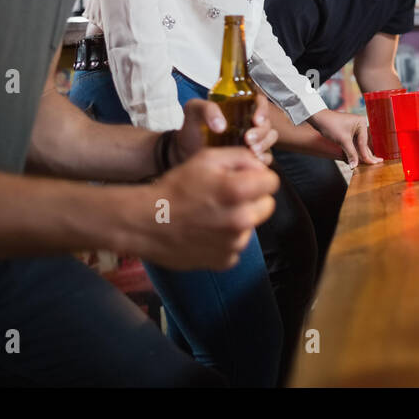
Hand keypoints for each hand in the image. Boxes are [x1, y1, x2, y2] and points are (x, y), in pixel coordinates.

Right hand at [138, 148, 277, 270]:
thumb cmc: (175, 188)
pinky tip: (206, 232)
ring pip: (251, 227)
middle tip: (227, 197)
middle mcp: (241, 219)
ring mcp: (234, 244)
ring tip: (210, 215)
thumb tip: (262, 167)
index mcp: (239, 191)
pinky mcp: (224, 261)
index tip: (243, 179)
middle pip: (267, 205)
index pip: (273, 182)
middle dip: (252, 199)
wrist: (145, 222)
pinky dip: (225, 241)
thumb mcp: (207, 158)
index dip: (258, 178)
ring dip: (238, 220)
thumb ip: (241, 157)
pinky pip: (235, 247)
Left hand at [172, 97, 276, 167]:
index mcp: (239, 107)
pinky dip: (263, 159)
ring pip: (270, 138)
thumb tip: (221, 125)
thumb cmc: (192, 129)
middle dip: (261, 131)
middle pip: (266, 123)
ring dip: (264, 144)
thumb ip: (206, 109)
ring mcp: (252, 139)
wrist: (185, 152)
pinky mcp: (251, 156)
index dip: (262, 109)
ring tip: (251, 151)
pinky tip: (254, 161)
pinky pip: (266, 157)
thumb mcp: (193, 111)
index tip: (256, 119)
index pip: (259, 102)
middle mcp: (249, 122)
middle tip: (248, 139)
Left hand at [309, 108, 379, 167]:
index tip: (371, 163)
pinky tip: (359, 158)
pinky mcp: (349, 132)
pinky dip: (355, 151)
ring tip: (370, 163)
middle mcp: (360, 125)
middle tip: (376, 163)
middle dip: (367, 154)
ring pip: (359, 145)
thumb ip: (351, 153)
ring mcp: (355, 128)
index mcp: (362, 123)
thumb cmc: (330, 125)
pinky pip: (354, 143)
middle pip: (364, 143)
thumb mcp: (343, 140)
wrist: (318, 118)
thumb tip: (355, 165)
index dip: (366, 154)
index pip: (364, 142)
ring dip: (361, 154)